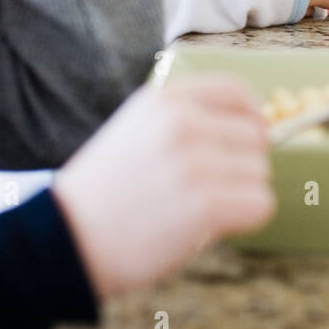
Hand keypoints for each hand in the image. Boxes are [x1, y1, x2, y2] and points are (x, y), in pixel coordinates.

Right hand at [51, 76, 274, 297]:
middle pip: (256, 138)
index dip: (251, 119)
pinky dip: (245, 220)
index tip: (248, 140)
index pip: (235, 91)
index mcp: (164, 99)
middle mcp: (182, 122)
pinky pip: (261, 204)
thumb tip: (249, 128)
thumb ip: (184, 119)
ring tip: (198, 209)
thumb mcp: (136, 128)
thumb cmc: (104, 192)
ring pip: (260, 174)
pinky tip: (211, 226)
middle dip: (241, 166)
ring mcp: (195, 161)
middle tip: (207, 189)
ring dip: (240, 196)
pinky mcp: (206, 203)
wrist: (68, 237)